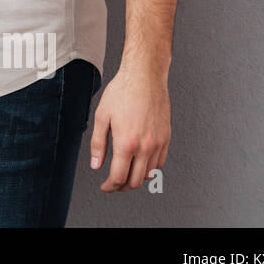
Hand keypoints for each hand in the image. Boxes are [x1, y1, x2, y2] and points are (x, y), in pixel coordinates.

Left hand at [89, 62, 171, 191]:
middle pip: (135, 181)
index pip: (118, 177)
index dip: (109, 186)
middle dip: (122, 186)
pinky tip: (140, 163)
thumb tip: (96, 165)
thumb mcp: (101, 117)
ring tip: (125, 174)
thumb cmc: (122, 92)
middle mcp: (145, 147)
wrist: (144, 77)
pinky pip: (160, 162)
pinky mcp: (166, 137)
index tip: (104, 186)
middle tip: (113, 183)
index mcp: (126, 143)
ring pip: (149, 174)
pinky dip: (149, 168)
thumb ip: (97, 144)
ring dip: (136, 179)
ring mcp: (158, 143)